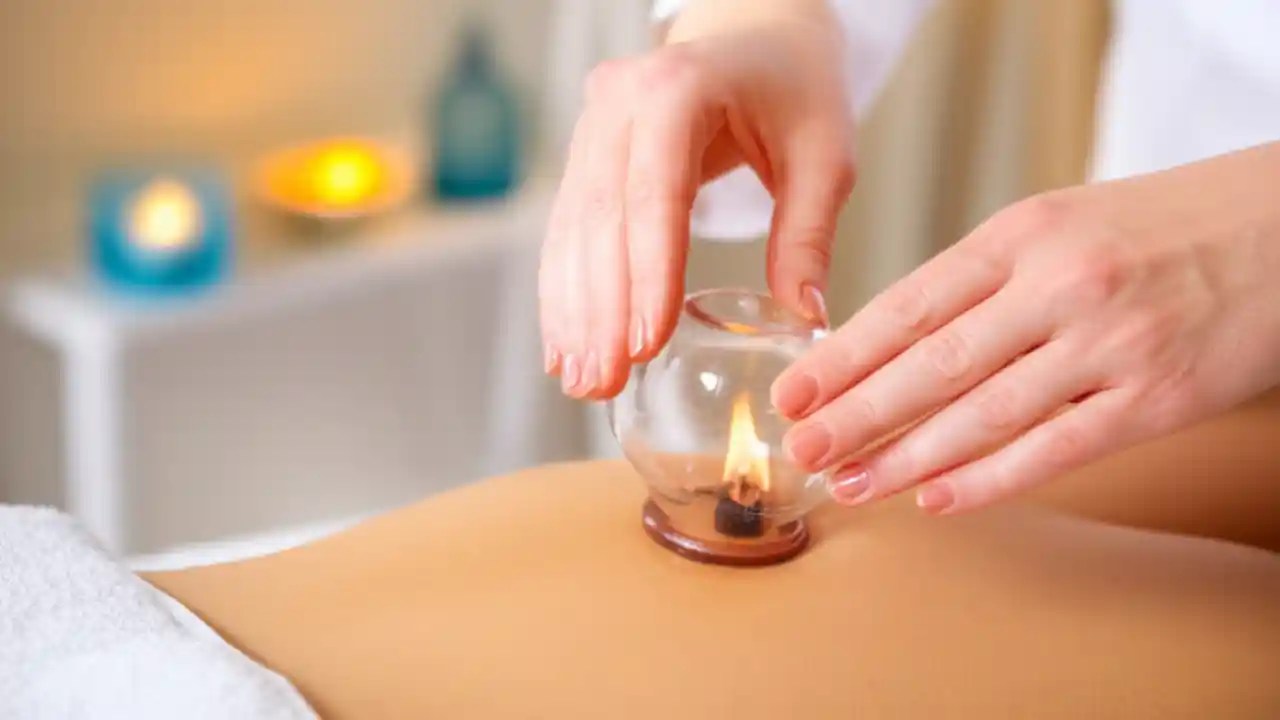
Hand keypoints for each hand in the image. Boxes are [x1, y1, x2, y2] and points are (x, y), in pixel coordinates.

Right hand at [539, 0, 855, 399]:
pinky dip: (565, 291)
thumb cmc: (795, 87)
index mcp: (680, 87)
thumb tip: (805, 318)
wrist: (754, 34)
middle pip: (602, 217)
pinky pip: (568, 230)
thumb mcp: (825, 153)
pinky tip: (565, 345)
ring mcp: (592, 124)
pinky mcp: (586, 153)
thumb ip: (809, 234)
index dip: (648, 272)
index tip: (645, 342)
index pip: (655, 191)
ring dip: (574, 311)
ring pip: (573, 230)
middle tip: (602, 381)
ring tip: (581, 380)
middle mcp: (620, 100)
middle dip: (600, 309)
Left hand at [772, 143, 1279, 513]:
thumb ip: (982, 280)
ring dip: (907, 457)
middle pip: (933, 364)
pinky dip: (989, 479)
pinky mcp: (1155, 398)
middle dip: (857, 413)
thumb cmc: (1157, 227)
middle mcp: (1059, 286)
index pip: (910, 303)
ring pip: (983, 414)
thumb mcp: (1058, 225)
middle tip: (802, 449)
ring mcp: (1108, 344)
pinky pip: (1055, 449)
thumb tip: (892, 345)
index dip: (844, 356)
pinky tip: (936, 498)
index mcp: (1023, 234)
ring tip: (850, 483)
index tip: (794, 391)